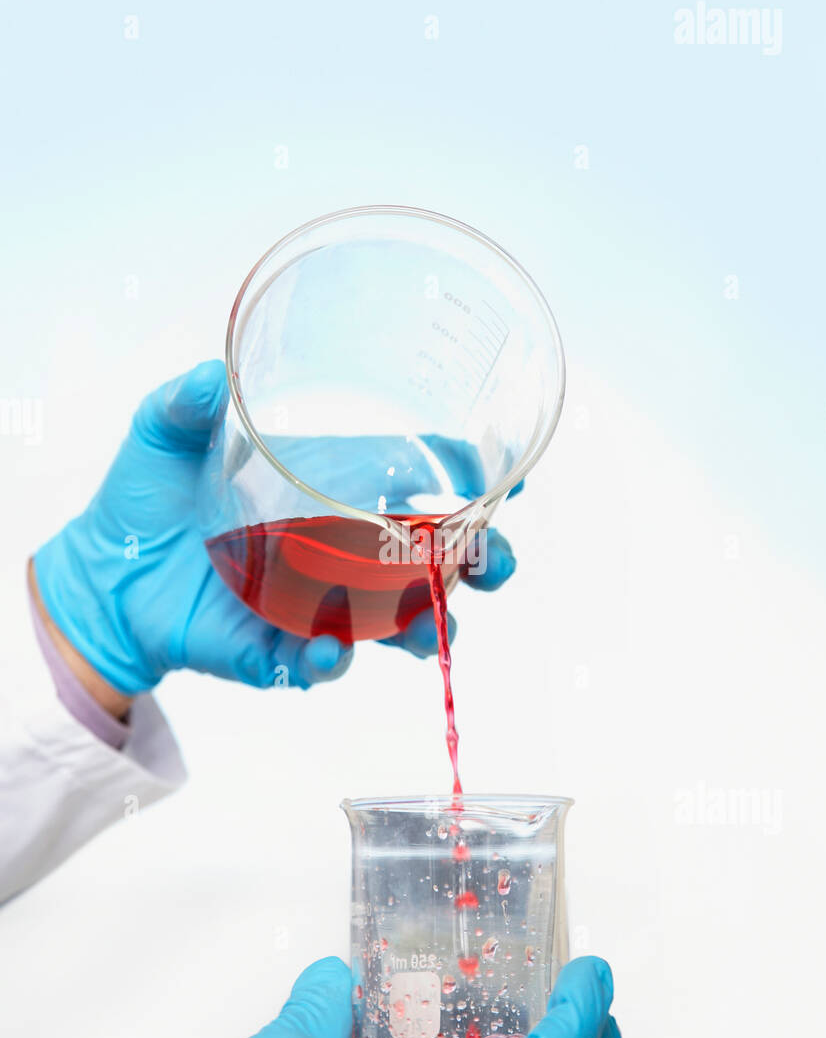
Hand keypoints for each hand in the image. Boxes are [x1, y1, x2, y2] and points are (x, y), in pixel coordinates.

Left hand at [33, 361, 517, 694]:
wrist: (101, 575)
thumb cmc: (144, 498)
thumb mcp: (162, 437)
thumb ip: (182, 406)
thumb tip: (203, 375)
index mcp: (327, 486)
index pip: (416, 476)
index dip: (468, 477)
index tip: (511, 479)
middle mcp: (336, 548)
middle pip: (431, 558)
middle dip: (478, 564)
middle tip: (497, 565)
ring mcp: (315, 603)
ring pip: (393, 624)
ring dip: (423, 630)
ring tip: (432, 633)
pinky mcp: (277, 649)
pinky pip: (316, 662)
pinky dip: (329, 661)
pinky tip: (329, 650)